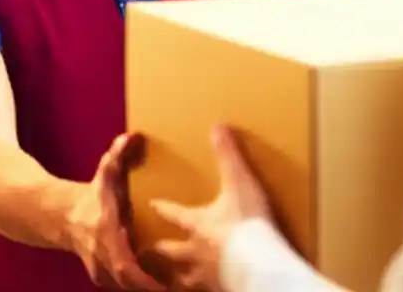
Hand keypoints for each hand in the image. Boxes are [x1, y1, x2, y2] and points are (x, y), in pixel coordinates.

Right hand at [67, 132, 164, 290]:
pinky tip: (161, 287)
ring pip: (123, 288)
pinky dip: (139, 288)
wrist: (62, 215)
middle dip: (150, 288)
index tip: (163, 285)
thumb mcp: (105, 172)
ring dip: (146, 288)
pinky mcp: (103, 276)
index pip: (124, 264)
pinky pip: (121, 288)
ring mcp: (100, 269)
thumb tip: (133, 135)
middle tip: (178, 290)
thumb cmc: (93, 195)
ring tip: (175, 288)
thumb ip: (119, 155)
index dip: (143, 278)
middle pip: (127, 283)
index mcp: (105, 233)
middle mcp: (101, 255)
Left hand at [150, 126, 273, 290]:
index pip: (174, 213)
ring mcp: (205, 278)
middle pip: (168, 254)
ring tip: (167, 280)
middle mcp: (194, 253)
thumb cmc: (247, 225)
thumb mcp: (239, 183)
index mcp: (197, 224)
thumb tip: (217, 126)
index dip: (163, 207)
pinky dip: (201, 291)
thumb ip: (229, 156)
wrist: (257, 268)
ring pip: (180, 280)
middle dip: (156, 253)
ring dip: (172, 279)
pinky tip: (206, 290)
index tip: (151, 204)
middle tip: (144, 253)